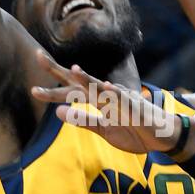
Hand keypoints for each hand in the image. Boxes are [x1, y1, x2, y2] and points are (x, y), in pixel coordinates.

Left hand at [31, 51, 194, 157]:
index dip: (52, 92)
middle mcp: (106, 96)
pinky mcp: (135, 107)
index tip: (33, 90)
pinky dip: (115, 94)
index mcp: (98, 101)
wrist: (161, 137)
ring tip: (73, 70)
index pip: (71, 93)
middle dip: (59, 71)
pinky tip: (106, 87)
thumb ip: (83, 120)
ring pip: (100, 87)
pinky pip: (124, 99)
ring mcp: (121, 99)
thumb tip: (58, 113)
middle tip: (38, 56)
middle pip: (79, 81)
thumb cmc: (134, 131)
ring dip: (87, 79)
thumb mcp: (104, 130)